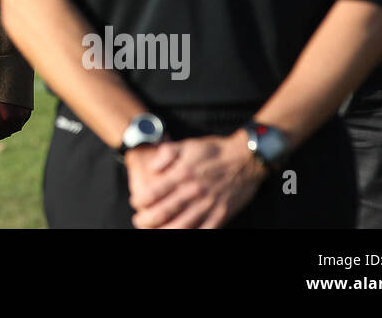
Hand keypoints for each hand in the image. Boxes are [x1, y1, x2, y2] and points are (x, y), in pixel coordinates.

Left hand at [0, 100, 30, 147]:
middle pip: (0, 134)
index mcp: (5, 119)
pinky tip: (4, 103)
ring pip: (8, 128)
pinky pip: (15, 121)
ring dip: (1, 120)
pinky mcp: (28, 111)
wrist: (6, 63)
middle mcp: (18, 120)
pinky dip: (8, 116)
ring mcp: (24, 115)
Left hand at [126, 131, 265, 228]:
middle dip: (146, 220)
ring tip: (153, 232)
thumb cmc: (213, 151)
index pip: (154, 192)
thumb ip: (166, 154)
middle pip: (164, 212)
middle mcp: (193, 191)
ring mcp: (208, 205)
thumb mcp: (186, 145)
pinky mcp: (221, 214)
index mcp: (182, 174)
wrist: (246, 158)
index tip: (135, 203)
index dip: (140, 201)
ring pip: (181, 226)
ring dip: (164, 231)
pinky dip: (190, 235)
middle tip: (139, 220)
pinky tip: (180, 235)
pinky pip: (204, 231)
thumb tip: (151, 168)